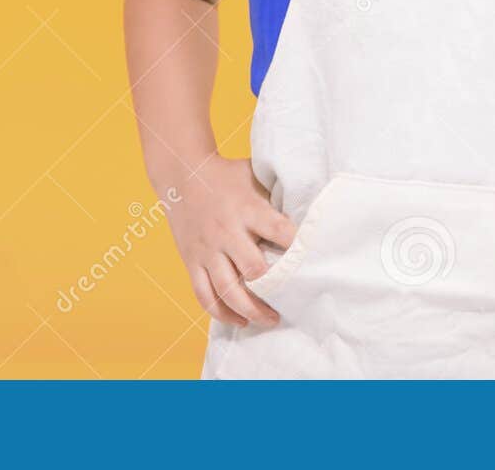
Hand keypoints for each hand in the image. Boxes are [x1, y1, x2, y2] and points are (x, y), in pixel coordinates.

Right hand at [163, 153, 296, 327]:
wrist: (181, 173)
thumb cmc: (226, 175)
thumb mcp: (253, 174)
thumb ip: (276, 194)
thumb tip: (310, 208)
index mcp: (246, 208)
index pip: (277, 230)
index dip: (296, 247)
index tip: (314, 260)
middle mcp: (226, 231)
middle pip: (252, 267)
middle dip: (274, 287)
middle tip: (293, 299)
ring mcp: (206, 249)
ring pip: (227, 289)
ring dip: (250, 310)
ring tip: (270, 320)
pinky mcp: (191, 261)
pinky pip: (204, 295)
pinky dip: (221, 313)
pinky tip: (239, 321)